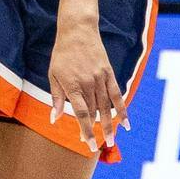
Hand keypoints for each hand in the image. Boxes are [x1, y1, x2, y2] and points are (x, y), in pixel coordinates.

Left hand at [46, 16, 121, 150]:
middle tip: (96, 147)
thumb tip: (54, 119)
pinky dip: (122, 110)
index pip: (81, 114)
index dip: (86, 130)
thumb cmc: (62, 54)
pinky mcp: (109, 73)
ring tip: (111, 140)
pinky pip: (117, 95)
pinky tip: (126, 123)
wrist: (77, 31)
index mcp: (73, 85)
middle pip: (95, 113)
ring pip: (107, 107)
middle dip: (95, 131)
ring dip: (110, 125)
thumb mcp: (53, 75)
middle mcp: (89, 83)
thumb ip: (56, 98)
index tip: (88, 145)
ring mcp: (101, 78)